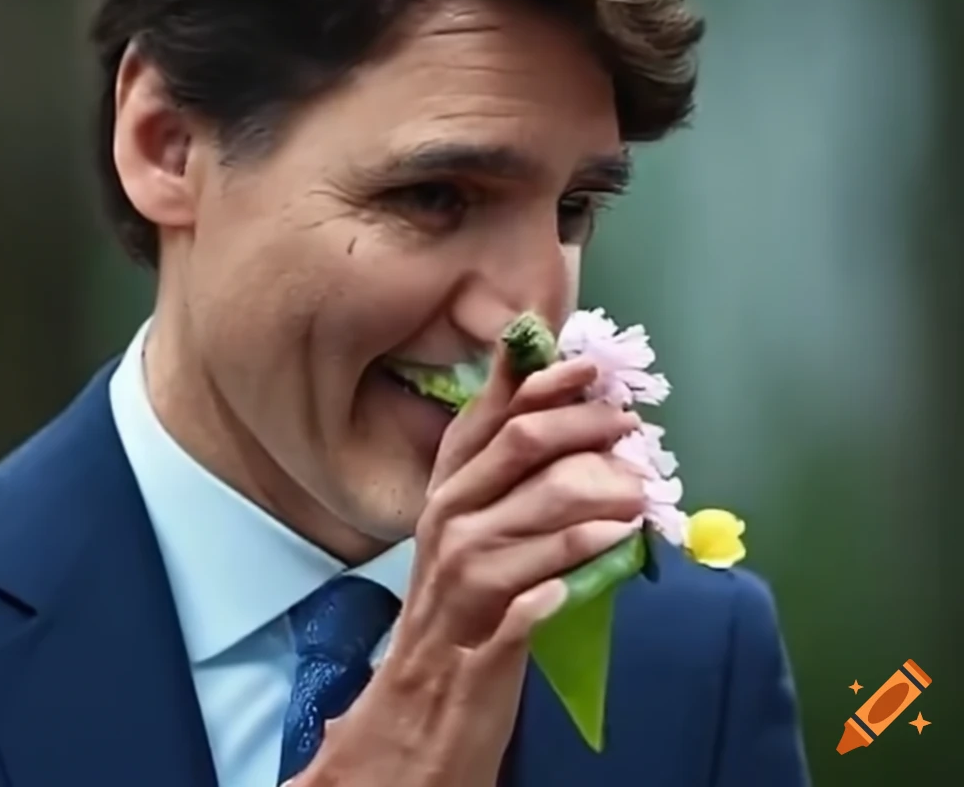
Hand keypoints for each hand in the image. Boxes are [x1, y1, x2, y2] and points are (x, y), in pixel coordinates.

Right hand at [297, 346, 644, 786]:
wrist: (423, 697)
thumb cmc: (460, 599)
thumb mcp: (472, 524)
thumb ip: (506, 470)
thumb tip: (561, 406)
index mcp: (447, 485)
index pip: (493, 413)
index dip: (544, 381)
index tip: (591, 368)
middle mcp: (449, 514)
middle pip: (525, 442)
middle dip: (586, 426)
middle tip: (630, 429)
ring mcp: (466, 567)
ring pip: (549, 503)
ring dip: (607, 492)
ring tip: (642, 493)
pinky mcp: (489, 620)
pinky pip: (552, 573)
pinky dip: (589, 555)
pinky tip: (621, 547)